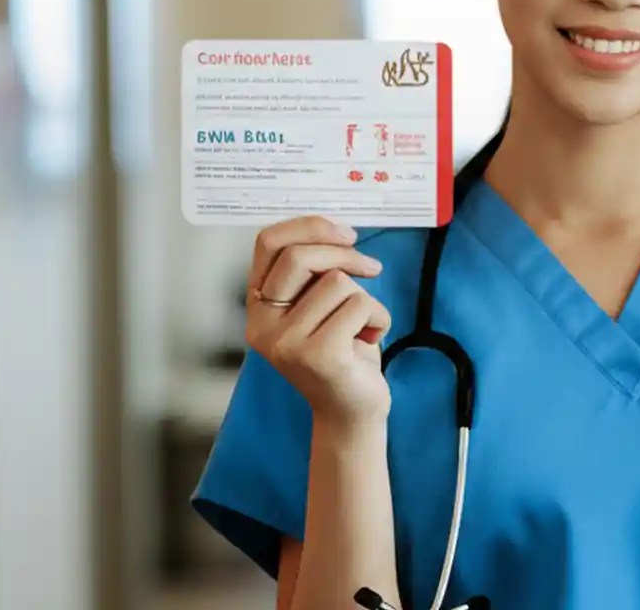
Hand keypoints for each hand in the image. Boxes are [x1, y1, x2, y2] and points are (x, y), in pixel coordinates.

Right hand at [244, 215, 392, 424]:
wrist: (352, 412)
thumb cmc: (343, 353)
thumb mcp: (321, 307)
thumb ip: (314, 275)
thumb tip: (335, 231)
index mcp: (259, 306)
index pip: (267, 243)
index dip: (308, 226)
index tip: (345, 232)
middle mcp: (263, 325)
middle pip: (298, 257)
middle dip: (343, 253)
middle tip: (371, 267)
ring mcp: (287, 342)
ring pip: (337, 282)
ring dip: (366, 298)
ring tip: (364, 326)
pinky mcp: (318, 355)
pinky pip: (360, 305)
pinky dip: (379, 317)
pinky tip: (371, 338)